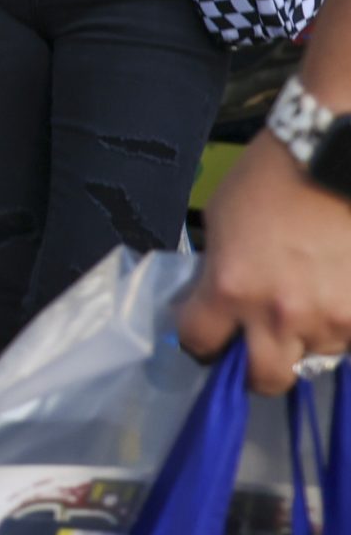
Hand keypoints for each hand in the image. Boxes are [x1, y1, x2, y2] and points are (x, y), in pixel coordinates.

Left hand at [177, 133, 350, 393]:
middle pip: (264, 379)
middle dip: (257, 368)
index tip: (207, 332)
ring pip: (316, 357)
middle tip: (260, 345)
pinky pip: (350, 339)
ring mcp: (332, 318)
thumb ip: (216, 274)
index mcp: (229, 288)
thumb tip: (214, 304)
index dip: (199, 339)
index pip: (199, 343)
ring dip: (307, 338)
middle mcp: (279, 313)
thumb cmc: (271, 179)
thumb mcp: (221, 225)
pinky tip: (336, 292)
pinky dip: (342, 324)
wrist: (336, 155)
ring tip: (309, 298)